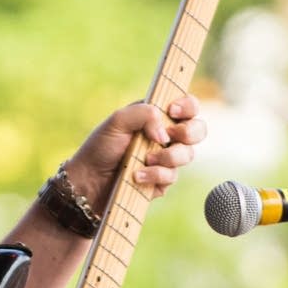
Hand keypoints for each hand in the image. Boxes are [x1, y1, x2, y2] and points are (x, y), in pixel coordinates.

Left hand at [66, 95, 207, 209]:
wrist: (89, 181)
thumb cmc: (100, 148)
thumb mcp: (117, 121)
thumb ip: (143, 114)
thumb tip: (165, 134)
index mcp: (157, 116)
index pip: (188, 106)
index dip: (188, 106)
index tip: (172, 110)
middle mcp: (166, 136)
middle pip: (198, 130)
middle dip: (188, 132)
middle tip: (167, 138)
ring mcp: (166, 160)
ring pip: (188, 155)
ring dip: (167, 157)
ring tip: (144, 160)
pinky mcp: (163, 181)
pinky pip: (171, 177)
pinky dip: (154, 175)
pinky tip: (137, 176)